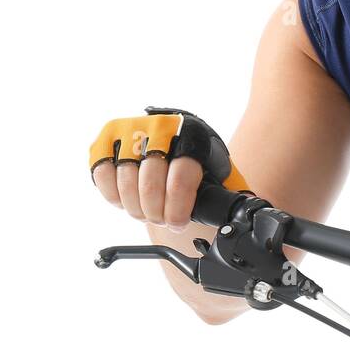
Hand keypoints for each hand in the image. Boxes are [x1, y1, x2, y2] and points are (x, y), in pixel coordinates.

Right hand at [89, 107, 248, 230]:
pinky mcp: (108, 137)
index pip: (181, 175)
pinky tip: (127, 199)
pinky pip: (102, 172)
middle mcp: (161, 126)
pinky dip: (113, 193)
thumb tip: (247, 211)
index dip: (177, 208)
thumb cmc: (199, 162)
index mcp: (193, 133)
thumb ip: (230, 192)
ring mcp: (131, 129)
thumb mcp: (220, 172)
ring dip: (135, 206)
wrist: (177, 138)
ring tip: (148, 213)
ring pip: (125, 178)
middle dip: (156, 211)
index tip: (178, 223)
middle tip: (162, 220)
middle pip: (150, 180)